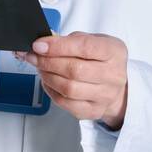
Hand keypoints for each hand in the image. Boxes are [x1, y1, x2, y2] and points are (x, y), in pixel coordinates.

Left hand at [14, 32, 128, 127]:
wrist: (117, 84)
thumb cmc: (102, 59)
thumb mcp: (93, 40)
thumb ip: (70, 40)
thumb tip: (43, 44)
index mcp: (114, 52)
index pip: (84, 48)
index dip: (58, 46)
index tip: (39, 45)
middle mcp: (113, 75)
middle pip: (74, 70)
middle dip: (47, 62)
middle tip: (34, 56)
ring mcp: (104, 96)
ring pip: (68, 89)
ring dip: (47, 76)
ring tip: (40, 68)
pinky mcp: (93, 111)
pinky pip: (65, 103)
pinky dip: (51, 91)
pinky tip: (48, 82)